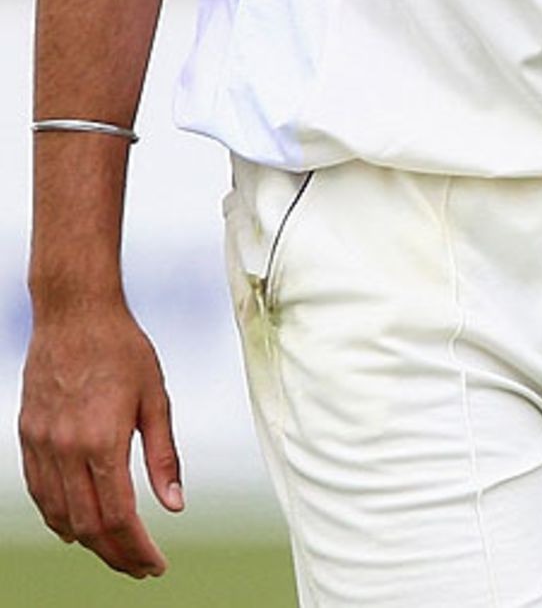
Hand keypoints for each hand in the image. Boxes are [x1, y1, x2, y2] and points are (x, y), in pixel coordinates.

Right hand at [19, 302, 183, 576]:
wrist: (74, 312)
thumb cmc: (123, 349)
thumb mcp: (156, 397)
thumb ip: (163, 455)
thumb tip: (175, 506)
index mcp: (103, 441)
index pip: (119, 516)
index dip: (137, 549)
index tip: (156, 566)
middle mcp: (66, 449)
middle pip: (88, 526)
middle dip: (115, 555)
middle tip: (140, 567)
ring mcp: (42, 445)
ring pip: (59, 516)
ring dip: (87, 542)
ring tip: (116, 550)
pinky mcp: (28, 436)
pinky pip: (40, 493)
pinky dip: (58, 518)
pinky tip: (78, 525)